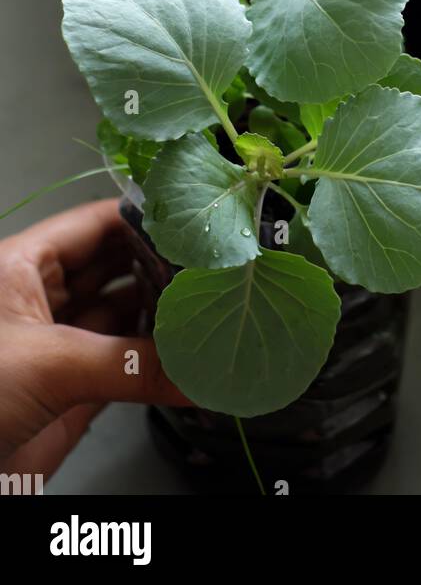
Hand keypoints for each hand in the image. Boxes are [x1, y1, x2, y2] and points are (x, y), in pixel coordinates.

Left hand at [0, 199, 187, 480]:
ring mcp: (59, 345)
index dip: (143, 216)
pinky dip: (157, 362)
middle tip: (213, 264)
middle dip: (161, 265)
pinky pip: (125, 364)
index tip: (193, 216)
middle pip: (115, 266)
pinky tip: (188, 355)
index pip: (94, 223)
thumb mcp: (46, 363)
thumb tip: (195, 369)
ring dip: (163, 315)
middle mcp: (42, 298)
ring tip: (209, 307)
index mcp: (22, 266)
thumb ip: (130, 364)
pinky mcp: (72, 390)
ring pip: (123, 315)